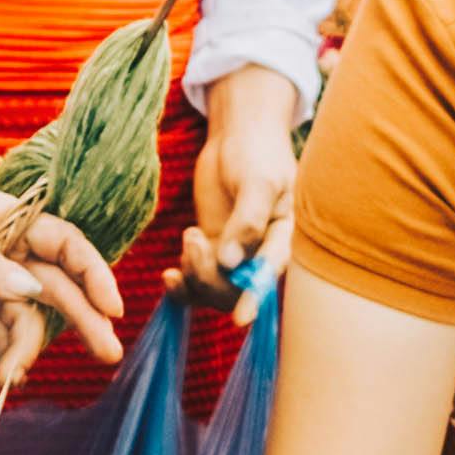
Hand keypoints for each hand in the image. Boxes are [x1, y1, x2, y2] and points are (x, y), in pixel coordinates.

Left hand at [0, 171, 124, 370]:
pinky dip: (4, 349)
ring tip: (15, 375)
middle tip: (108, 354)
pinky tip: (4, 372)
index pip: (63, 242)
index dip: (92, 273)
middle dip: (82, 318)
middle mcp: (3, 245)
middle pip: (56, 283)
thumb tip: (32, 290)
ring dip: (28, 344)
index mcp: (2, 216)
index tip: (112, 308)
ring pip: (26, 313)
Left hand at [182, 70, 299, 295]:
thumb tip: (230, 262)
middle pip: (238, 290)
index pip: (271, 276)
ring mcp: (237, 255)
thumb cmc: (257, 153)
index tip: (240, 317)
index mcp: (285, 240)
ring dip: (195, 276)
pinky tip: (169, 276)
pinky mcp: (214, 250)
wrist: (239, 136)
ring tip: (189, 237)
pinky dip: (183, 285)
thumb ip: (248, 220)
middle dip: (211, 276)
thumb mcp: (258, 181)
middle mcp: (263, 255)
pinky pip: (198, 281)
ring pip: (215, 290)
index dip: (255, 298)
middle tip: (193, 238)